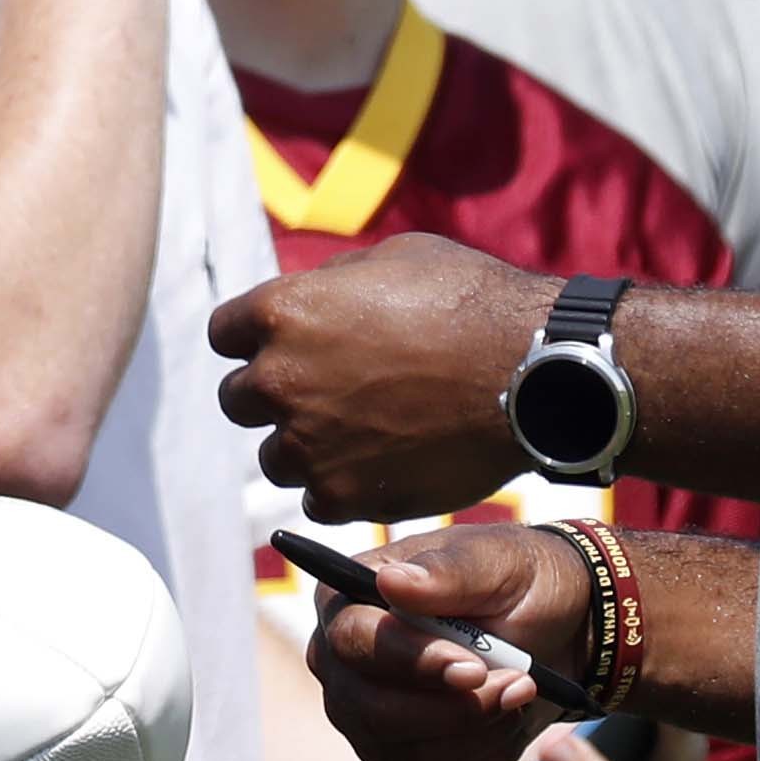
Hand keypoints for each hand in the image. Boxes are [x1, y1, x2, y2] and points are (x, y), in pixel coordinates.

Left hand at [214, 234, 558, 524]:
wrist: (535, 373)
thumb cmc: (473, 303)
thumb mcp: (394, 260)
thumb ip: (333, 284)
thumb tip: (312, 297)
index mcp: (282, 312)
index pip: (224, 334)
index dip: (254, 340)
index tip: (284, 349)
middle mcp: (280, 379)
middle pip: (238, 400)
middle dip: (274, 397)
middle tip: (326, 396)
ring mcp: (308, 443)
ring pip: (274, 458)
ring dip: (305, 448)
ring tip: (362, 435)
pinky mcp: (342, 495)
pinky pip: (315, 500)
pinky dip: (341, 489)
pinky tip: (381, 467)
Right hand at [304, 522, 577, 760]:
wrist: (552, 629)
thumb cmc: (514, 581)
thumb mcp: (497, 562)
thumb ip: (447, 572)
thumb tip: (390, 582)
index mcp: (346, 597)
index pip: (352, 639)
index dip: (410, 659)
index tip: (472, 668)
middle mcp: (340, 662)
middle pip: (366, 706)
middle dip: (448, 705)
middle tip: (516, 683)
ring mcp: (363, 715)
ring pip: (402, 747)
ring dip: (474, 727)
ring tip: (521, 688)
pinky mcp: (398, 757)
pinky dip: (483, 751)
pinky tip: (507, 716)